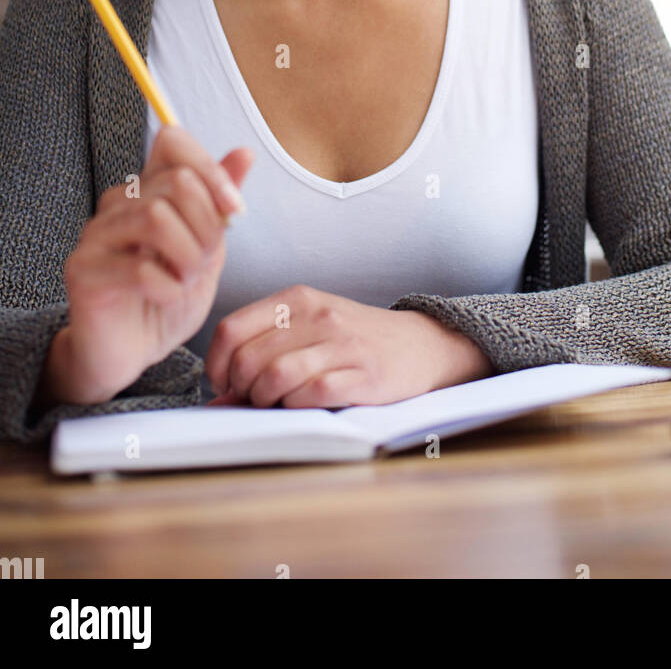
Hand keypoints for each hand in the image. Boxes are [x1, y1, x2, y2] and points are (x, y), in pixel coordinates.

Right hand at [52, 125, 254, 404]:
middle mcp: (118, 203)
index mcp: (149, 190)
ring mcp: (96, 234)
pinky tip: (166, 298)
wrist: (131, 354)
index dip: (211, 169)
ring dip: (189, 258)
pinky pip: (139, 268)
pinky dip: (169, 288)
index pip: (173, 141)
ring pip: (156, 218)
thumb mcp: (209, 247)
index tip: (235, 211)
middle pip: (177, 183)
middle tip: (206, 261)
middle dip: (208, 226)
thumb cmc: (169, 298)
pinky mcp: (82, 270)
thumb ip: (220, 202)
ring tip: (187, 280)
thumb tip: (244, 153)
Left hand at [204, 285, 494, 408]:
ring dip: (265, 400)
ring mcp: (342, 344)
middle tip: (253, 399)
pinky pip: (312, 393)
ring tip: (276, 404)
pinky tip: (303, 404)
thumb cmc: (353, 339)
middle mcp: (318, 315)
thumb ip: (262, 351)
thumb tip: (216, 400)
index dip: (216, 365)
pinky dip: (297, 406)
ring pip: (275, 376)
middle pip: (249, 358)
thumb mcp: (308, 329)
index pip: (231, 329)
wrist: (419, 345)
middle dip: (241, 389)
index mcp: (297, 299)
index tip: (224, 385)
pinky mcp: (364, 374)